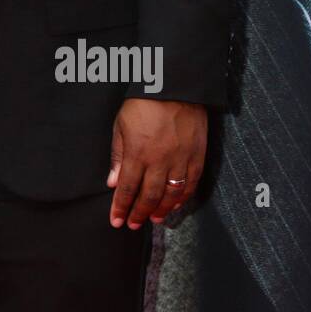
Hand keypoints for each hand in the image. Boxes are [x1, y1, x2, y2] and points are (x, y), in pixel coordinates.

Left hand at [106, 98, 205, 229]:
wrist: (174, 86)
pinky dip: (183, 198)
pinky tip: (176, 205)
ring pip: (172, 194)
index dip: (121, 208)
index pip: (128, 189)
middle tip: (134, 225)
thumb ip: (118, 155)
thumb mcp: (121, 125)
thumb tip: (113, 182)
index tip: (116, 221)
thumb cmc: (142, 103)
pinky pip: (191, 183)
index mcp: (138, 153)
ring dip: (162, 210)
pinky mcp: (197, 155)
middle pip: (149, 196)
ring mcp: (181, 159)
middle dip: (139, 214)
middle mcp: (160, 161)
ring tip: (154, 219)